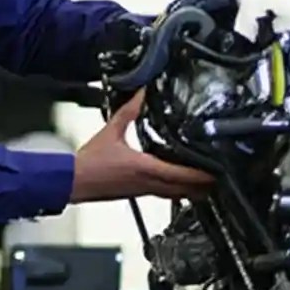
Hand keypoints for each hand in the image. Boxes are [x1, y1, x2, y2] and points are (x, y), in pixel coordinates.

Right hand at [70, 91, 214, 202]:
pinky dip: (175, 191)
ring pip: (174, 195)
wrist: (73, 181)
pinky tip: (178, 186)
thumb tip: (141, 94)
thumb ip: (128, 112)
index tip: (214, 172)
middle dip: (202, 185)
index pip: (179, 174)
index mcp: (143, 168)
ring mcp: (142, 191)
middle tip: (217, 178)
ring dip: (191, 191)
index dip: (199, 174)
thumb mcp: (111, 131)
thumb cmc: (89, 162)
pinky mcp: (136, 194)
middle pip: (183, 189)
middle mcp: (146, 183)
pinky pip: (162, 195)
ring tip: (205, 184)